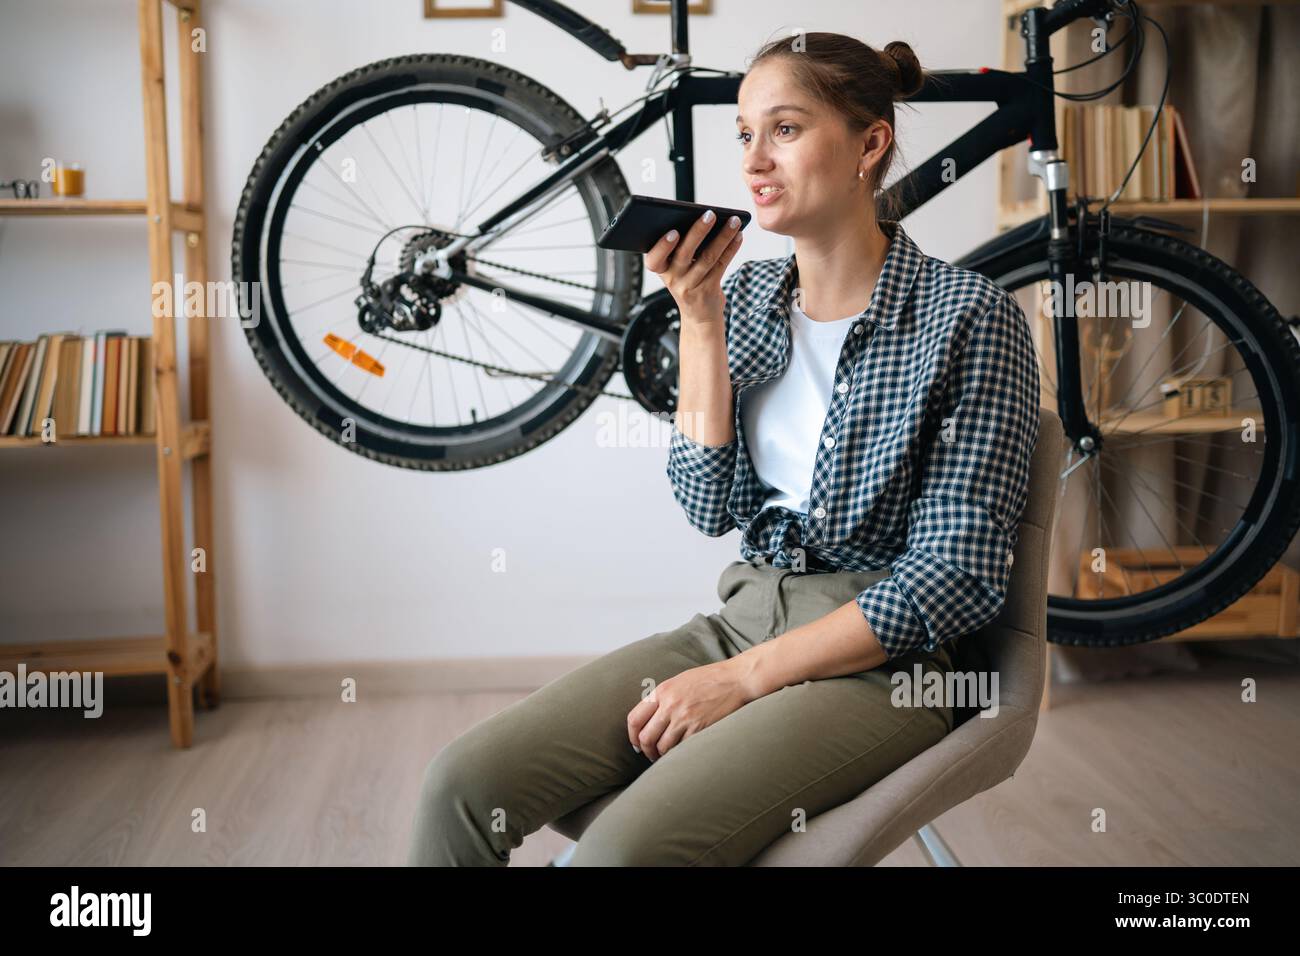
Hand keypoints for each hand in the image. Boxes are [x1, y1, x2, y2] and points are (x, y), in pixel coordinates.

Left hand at [626, 657, 754, 761]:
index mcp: (662, 692)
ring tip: (666, 756)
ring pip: (662, 747)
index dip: (632, 736)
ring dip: (662, 755)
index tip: (637, 743)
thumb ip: (663, 699)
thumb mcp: (679, 682)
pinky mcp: (699, 729)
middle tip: (651, 755)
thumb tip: (648, 722)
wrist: (736, 679)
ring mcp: (684, 718)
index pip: (634, 719)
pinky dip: (679, 754)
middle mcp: (670, 705)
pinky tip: (682, 752)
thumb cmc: (709, 680)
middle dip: (646, 750)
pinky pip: (681, 749)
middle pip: (646, 737)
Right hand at [644, 209, 743, 323]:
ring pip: (708, 258)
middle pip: (685, 253)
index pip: (654, 260)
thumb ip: (681, 248)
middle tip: (710, 214)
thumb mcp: (676, 269)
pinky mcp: (709, 290)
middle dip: (698, 232)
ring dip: (723, 237)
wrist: (699, 316)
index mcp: (661, 270)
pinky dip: (731, 249)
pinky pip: (721, 266)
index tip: (673, 232)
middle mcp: (673, 279)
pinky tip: (738, 236)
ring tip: (734, 221)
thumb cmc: (687, 282)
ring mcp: (691, 287)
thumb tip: (702, 219)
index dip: (662, 247)